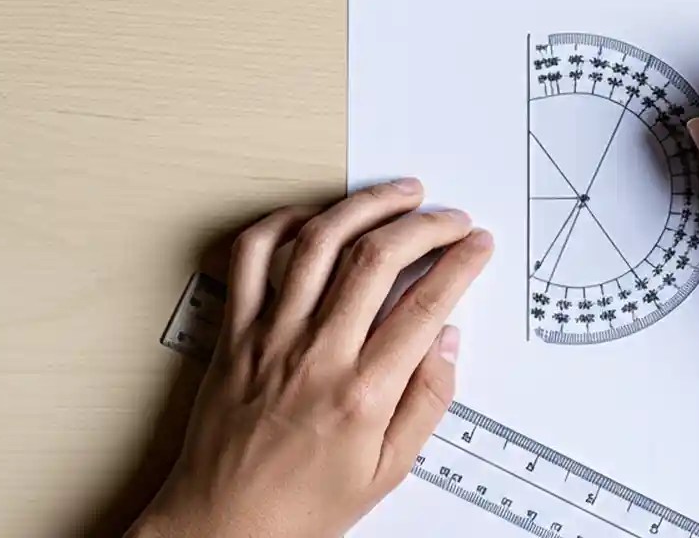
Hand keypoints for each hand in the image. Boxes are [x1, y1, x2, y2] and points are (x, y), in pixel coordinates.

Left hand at [129, 178, 492, 537]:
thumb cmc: (301, 507)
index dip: (460, 264)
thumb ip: (426, 402)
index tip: (477, 245)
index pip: (425, 306)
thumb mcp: (387, 471)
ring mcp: (271, 336)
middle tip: (449, 217)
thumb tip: (447, 342)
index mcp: (362, 394)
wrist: (222, 525)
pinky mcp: (236, 332)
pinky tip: (316, 216)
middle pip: (377, 259)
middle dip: (424, 225)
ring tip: (398, 194)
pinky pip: (252, 258)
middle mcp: (316, 354)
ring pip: (319, 243)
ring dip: (364, 207)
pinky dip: (282, 223)